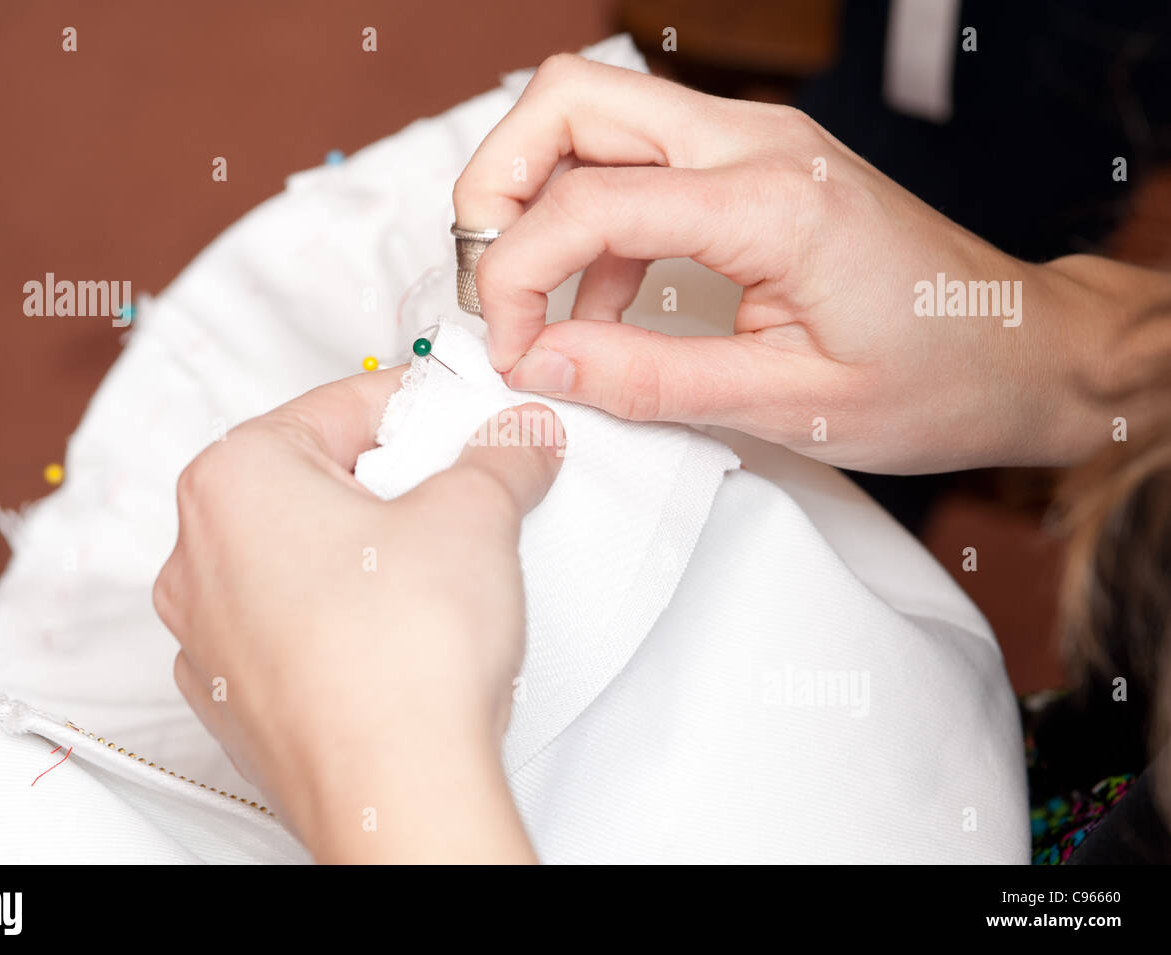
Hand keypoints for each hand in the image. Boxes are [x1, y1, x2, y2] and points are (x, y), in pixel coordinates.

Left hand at [153, 369, 562, 862]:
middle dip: (391, 482)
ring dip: (363, 552)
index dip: (421, 408)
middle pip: (312, 481)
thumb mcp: (474, 515)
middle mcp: (198, 554)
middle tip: (457, 493)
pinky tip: (397, 636)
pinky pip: (291, 628)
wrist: (394, 792)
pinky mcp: (236, 698)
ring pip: (297, 557)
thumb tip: (516, 439)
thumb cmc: (402, 657)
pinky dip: (340, 619)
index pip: (341, 407)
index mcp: (233, 479)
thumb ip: (500, 457)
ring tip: (432, 572)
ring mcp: (209, 634)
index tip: (465, 419)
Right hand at [453, 54, 1160, 473]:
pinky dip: (593, 222)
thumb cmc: (938, 376)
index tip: (508, 348)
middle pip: (570, 100)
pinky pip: (638, 163)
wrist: (1025, 349)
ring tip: (541, 302)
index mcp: (770, 200)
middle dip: (496, 184)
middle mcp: (755, 143)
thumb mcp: (790, 404)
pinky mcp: (754, 165)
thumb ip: (652, 381)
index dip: (514, 275)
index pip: (585, 201)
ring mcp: (755, 142)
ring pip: (595, 115)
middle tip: (490, 281)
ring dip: (539, 195)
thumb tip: (540, 364)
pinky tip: (606, 305)